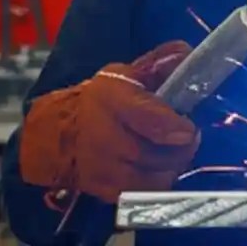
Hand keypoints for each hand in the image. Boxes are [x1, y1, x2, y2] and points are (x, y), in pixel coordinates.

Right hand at [18, 41, 200, 203]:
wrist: (58, 135)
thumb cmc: (98, 101)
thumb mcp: (124, 74)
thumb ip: (158, 65)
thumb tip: (186, 52)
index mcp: (112, 100)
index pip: (150, 119)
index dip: (177, 126)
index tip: (189, 126)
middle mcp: (107, 137)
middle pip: (158, 154)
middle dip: (182, 147)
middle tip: (187, 138)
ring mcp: (106, 169)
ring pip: (156, 178)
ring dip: (174, 166)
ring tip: (174, 152)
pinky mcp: (108, 191)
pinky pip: (147, 194)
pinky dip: (160, 182)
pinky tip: (160, 168)